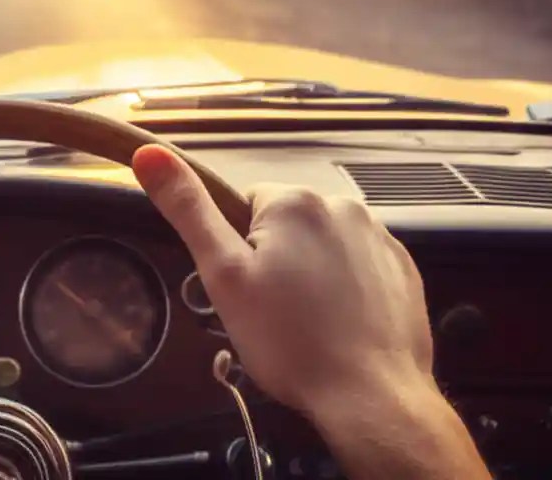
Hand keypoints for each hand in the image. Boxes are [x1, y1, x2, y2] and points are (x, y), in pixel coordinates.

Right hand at [132, 145, 488, 479]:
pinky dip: (344, 289)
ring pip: (321, 246)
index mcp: (293, 202)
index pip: (244, 205)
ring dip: (310, 273)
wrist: (370, 396)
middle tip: (270, 310)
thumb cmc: (291, 342)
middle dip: (273, 260)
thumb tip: (150, 155)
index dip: (237, 249)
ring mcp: (378, 237)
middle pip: (285, 225)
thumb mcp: (223, 276)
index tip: (245, 286)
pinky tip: (337, 324)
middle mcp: (342, 206)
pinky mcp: (401, 269)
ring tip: (306, 322)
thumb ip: (188, 210)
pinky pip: (357, 266)